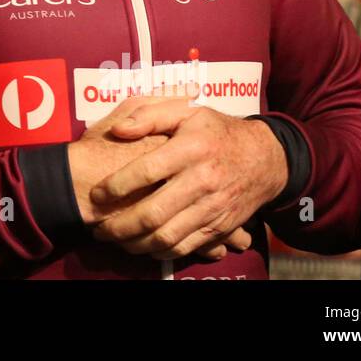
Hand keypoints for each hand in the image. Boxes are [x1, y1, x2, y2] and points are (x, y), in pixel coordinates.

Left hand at [88, 99, 285, 260]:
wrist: (265, 158)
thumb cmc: (216, 130)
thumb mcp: (187, 109)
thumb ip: (149, 115)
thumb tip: (118, 130)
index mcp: (191, 148)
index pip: (147, 171)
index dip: (117, 185)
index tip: (96, 194)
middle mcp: (202, 181)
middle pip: (154, 213)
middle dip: (119, 225)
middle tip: (96, 226)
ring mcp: (212, 208)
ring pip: (167, 236)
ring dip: (134, 243)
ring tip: (113, 238)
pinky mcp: (219, 227)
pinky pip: (185, 248)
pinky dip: (159, 252)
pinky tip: (141, 245)